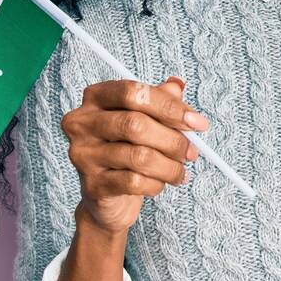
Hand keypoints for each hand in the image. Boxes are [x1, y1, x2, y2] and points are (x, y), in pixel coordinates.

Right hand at [62, 76, 208, 233]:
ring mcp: (83, 154)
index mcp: (96, 97)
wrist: (107, 196)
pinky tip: (161, 184)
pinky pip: (134, 182)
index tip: (197, 123)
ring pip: (139, 156)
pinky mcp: (92, 184)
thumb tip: (177, 84)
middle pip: (135, 124)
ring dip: (170, 166)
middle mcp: (82, 123)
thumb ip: (160, 100)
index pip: (133, 93)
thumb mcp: (145, 119)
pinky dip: (156, 184)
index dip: (170, 107)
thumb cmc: (127, 149)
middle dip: (173, 140)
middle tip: (192, 152)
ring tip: (180, 171)